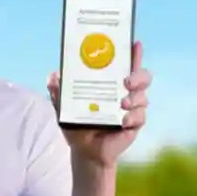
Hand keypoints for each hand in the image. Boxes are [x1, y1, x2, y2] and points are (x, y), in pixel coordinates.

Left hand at [47, 40, 150, 168]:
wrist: (85, 151)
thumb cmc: (77, 125)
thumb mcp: (64, 107)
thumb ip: (58, 92)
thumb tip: (53, 76)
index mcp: (111, 83)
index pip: (126, 64)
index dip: (133, 53)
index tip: (135, 43)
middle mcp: (125, 92)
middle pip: (143, 77)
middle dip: (139, 75)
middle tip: (126, 80)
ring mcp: (132, 108)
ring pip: (143, 97)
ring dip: (134, 98)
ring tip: (122, 103)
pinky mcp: (135, 124)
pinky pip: (140, 117)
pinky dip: (132, 117)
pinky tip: (122, 121)